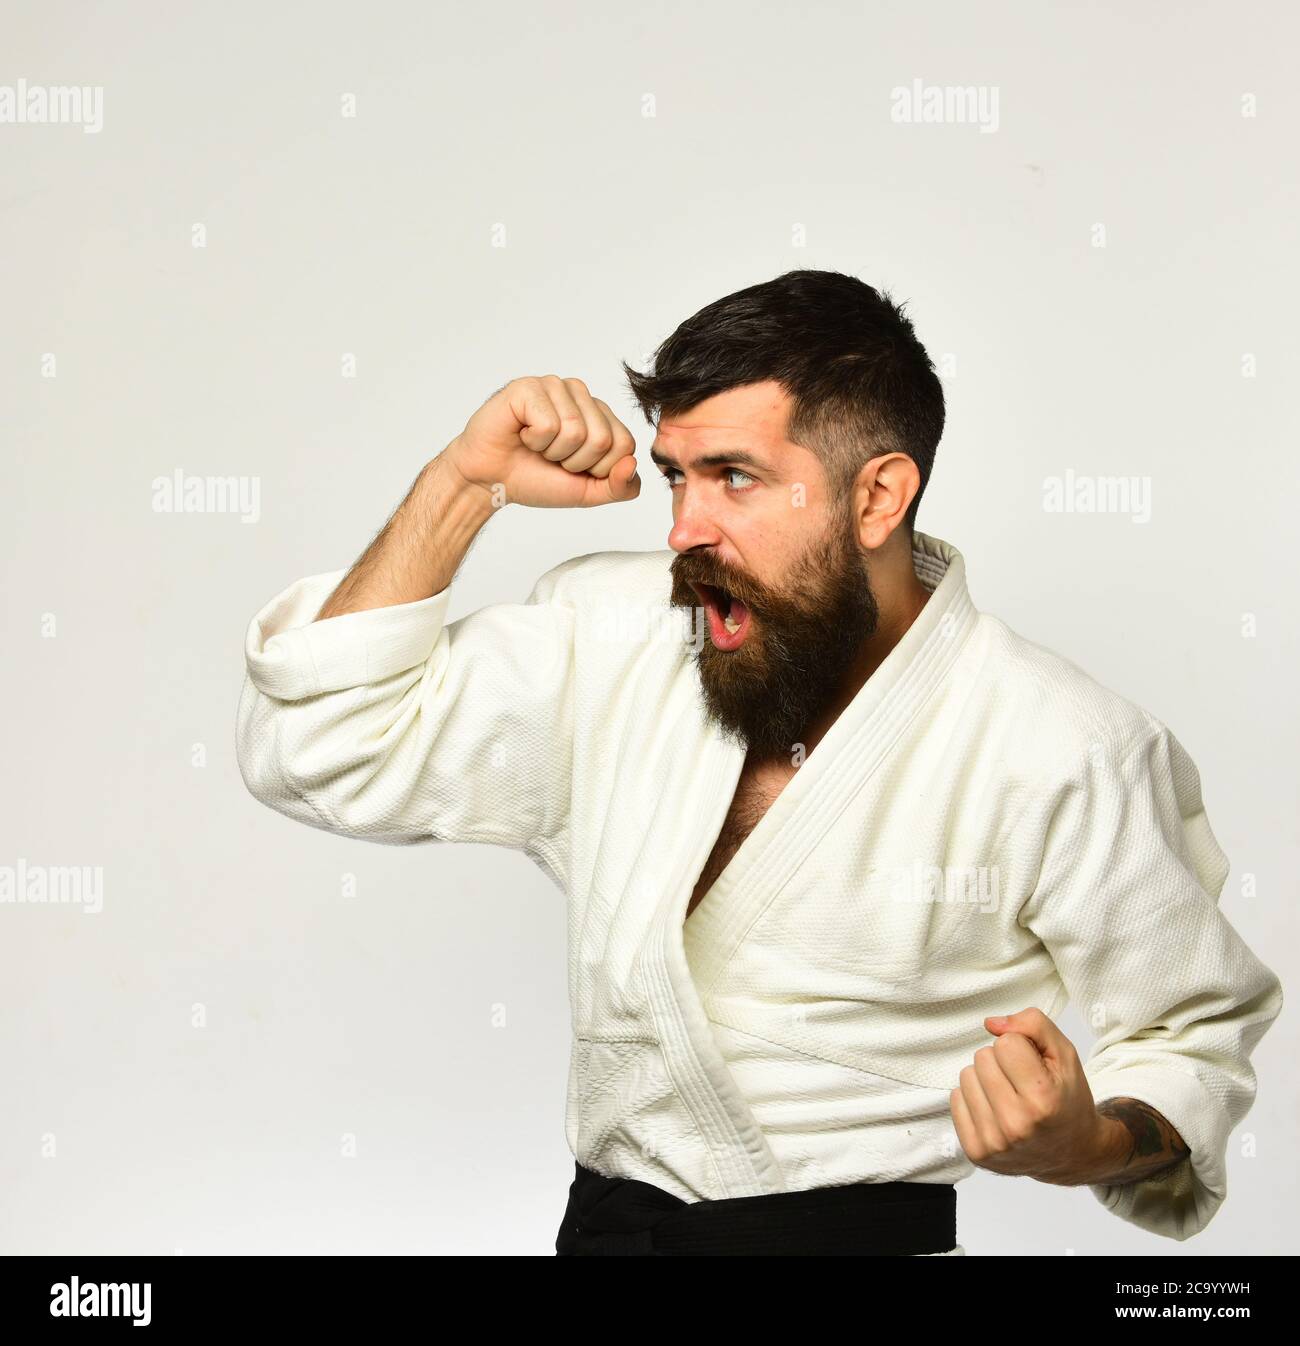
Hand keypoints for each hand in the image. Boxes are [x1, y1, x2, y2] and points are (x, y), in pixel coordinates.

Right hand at [444, 375, 641, 508]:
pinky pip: (549, 425)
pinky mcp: (530, 387)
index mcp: (600, 415)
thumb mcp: (587, 492)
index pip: (625, 445)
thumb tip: (632, 463)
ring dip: (552, 452)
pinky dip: (534, 441)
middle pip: (603, 439)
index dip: (598, 470)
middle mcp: (581, 395)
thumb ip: (620, 487)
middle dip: (575, 463)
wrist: (491, 480)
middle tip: (550, 457)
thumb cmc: (536, 479)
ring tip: (535, 445)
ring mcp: (555, 387)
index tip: (572, 467)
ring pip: (576, 431)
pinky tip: (521, 434)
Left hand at [948, 1007, 1118, 1185]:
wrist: (1074, 1153)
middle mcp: (1016, 1124)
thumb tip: (990, 1024)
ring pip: (966, 1076)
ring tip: (1009, 1096)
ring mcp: (994, 1142)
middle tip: (1022, 1083)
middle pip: (982, 1057)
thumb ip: (1033, 1024)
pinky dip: (974, 1098)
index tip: (1035, 1066)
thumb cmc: (1067, 1098)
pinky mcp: (977, 1152)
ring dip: (985, 1079)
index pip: (1005, 1043)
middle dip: (1001, 1062)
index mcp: (1043, 1099)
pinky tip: (996, 1111)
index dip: (1021, 1047)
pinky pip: (955, 1099)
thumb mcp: (1064, 1054)